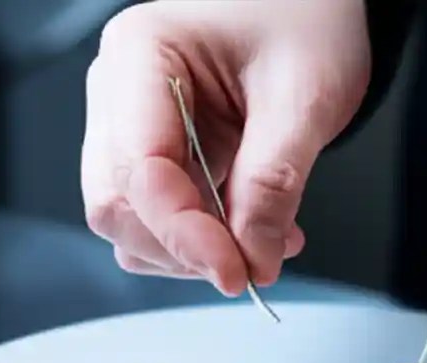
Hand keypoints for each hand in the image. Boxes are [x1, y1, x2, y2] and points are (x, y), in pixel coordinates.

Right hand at [81, 0, 369, 294]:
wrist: (311, 2)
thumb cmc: (304, 16)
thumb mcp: (306, 95)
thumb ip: (274, 182)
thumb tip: (253, 258)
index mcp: (140, 53)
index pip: (137, 169)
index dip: (182, 232)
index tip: (235, 271)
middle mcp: (115, 91)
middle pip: (115, 203)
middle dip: (180, 246)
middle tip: (248, 264)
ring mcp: (124, 125)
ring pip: (126, 220)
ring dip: (186, 250)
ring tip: (260, 240)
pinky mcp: (146, 154)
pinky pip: (151, 217)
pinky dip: (194, 240)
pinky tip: (246, 229)